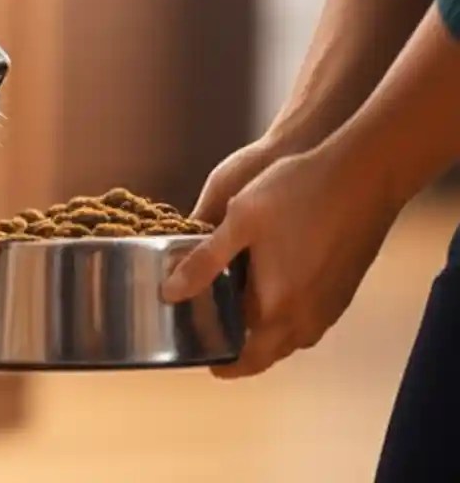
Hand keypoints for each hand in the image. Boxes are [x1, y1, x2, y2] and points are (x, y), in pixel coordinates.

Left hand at [162, 146, 400, 378]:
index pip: (248, 356)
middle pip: (272, 352)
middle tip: (219, 338)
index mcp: (278, 307)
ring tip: (241, 315)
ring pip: (295, 337)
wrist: (366, 175)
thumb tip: (171, 293)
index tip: (208, 361)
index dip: (225, 362)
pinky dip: (290, 318)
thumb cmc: (298, 193)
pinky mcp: (346, 290)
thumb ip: (204, 262)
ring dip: (269, 336)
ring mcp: (333, 306)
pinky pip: (312, 319)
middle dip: (245, 353)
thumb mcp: (239, 222)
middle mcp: (309, 316)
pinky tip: (274, 290)